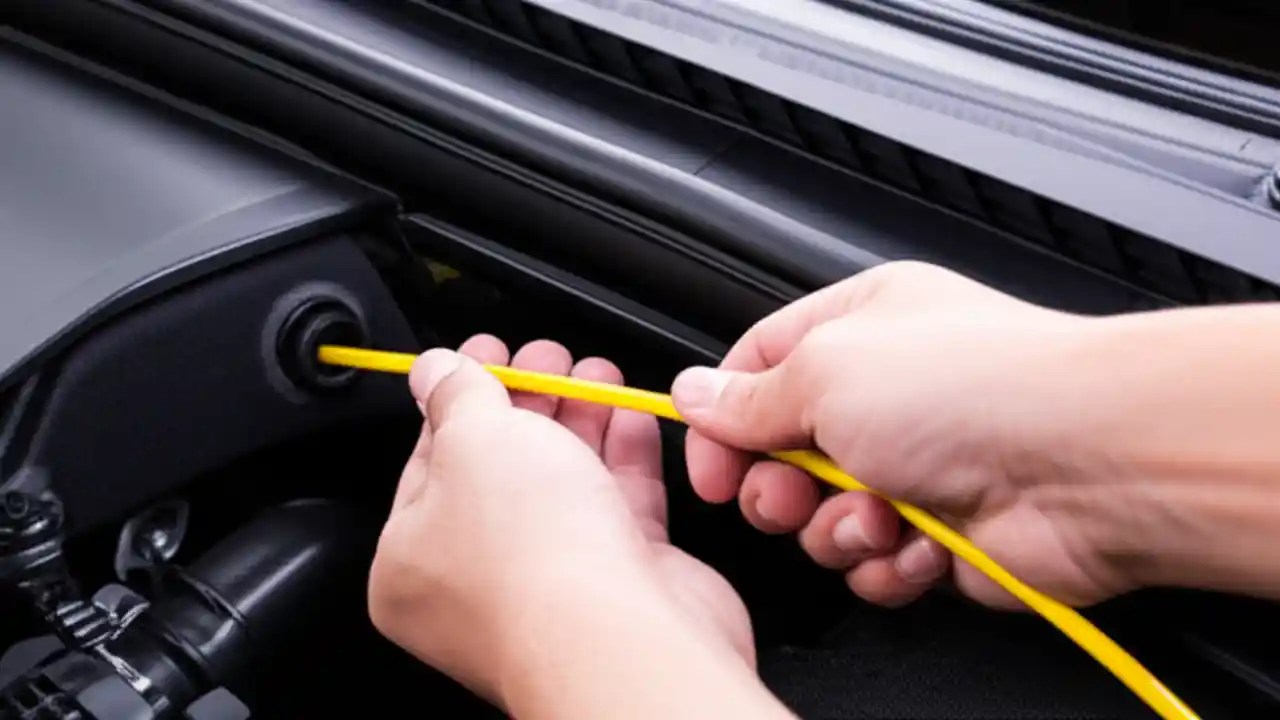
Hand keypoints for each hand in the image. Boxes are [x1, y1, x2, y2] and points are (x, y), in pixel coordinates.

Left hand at [368, 337, 753, 706]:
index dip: (461, 395)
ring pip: (565, 480)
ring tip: (595, 371)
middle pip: (502, 465)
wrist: (621, 637)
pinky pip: (618, 503)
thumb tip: (436, 368)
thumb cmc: (530, 555)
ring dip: (581, 417)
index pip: (429, 459)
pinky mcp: (619, 579)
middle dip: (530, 400)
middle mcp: (479, 579)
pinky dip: (624, 453)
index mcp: (412, 559)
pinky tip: (630, 412)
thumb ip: (457, 393)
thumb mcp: (472, 439)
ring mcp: (553, 581)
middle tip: (547, 356)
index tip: (488, 351)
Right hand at [672, 261, 1135, 608]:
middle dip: (776, 489)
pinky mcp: (940, 533)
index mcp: (857, 328)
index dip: (722, 422)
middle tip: (789, 492)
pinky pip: (874, 565)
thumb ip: (749, 396)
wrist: (1089, 463)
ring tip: (878, 511)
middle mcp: (884, 395)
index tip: (708, 465)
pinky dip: (889, 563)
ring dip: (838, 528)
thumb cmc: (976, 387)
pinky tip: (921, 541)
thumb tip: (695, 393)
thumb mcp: (826, 370)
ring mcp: (914, 466)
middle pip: (780, 456)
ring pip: (822, 520)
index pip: (757, 370)